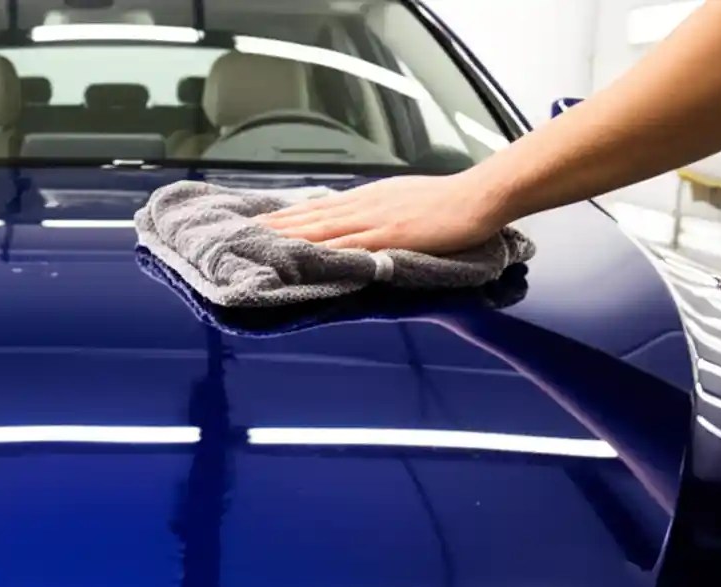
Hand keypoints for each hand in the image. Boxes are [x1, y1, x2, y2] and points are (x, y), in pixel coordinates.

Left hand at [260, 173, 509, 254]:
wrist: (478, 196)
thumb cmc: (448, 200)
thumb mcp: (404, 199)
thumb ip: (378, 210)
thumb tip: (356, 217)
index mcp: (367, 198)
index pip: (317, 208)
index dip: (286, 215)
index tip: (259, 221)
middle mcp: (363, 205)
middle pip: (310, 217)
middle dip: (275, 225)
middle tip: (242, 231)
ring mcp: (374, 220)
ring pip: (321, 229)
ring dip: (288, 236)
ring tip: (259, 242)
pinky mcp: (388, 236)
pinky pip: (349, 245)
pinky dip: (322, 250)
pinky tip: (302, 256)